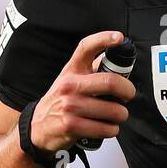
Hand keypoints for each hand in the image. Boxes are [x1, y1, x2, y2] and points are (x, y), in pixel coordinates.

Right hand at [31, 31, 136, 153]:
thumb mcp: (70, 79)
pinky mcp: (71, 126)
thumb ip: (91, 69)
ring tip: (115, 115)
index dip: (104, 39)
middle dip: (128, 91)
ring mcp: (69, 106)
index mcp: (72, 70)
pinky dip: (112, 130)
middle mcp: (69, 85)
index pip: (86, 47)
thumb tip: (115, 60)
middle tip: (128, 95)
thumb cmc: (60, 100)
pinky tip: (106, 127)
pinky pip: (105, 128)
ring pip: (113, 110)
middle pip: (111, 82)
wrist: (38, 126)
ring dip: (121, 115)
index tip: (119, 38)